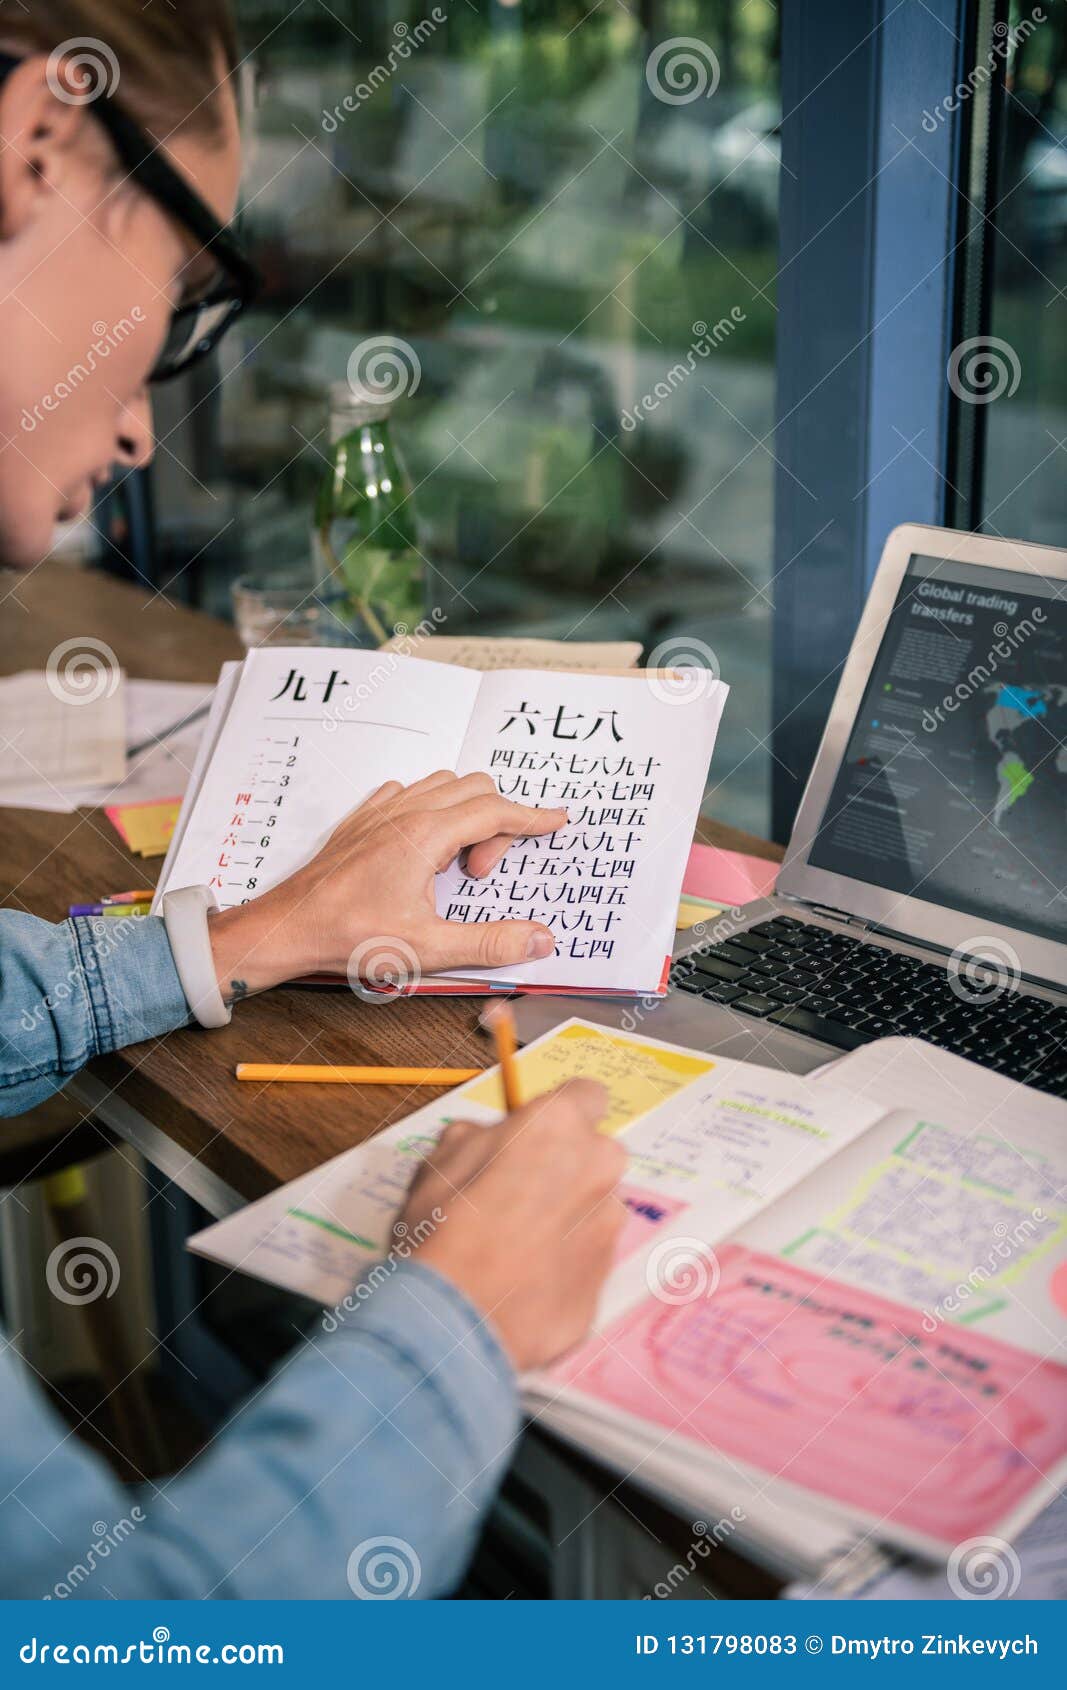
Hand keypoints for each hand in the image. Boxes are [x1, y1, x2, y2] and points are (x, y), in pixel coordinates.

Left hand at [207, 771, 564, 999]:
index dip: (532, 817)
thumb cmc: (348, 937)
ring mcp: (380, 812)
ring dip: (463, 815)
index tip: (557, 820)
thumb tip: (538, 938)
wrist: (287, 929)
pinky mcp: (361, 820)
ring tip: (454, 866)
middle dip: (496, 825)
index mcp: (425, 835)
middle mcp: (404, 812)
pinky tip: (423, 847)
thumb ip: (489, 942)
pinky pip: (408, 794)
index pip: (495, 811)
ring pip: (442, 785)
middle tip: (481, 876)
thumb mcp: (427, 949)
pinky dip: (430, 810)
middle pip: (474, 790)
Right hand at [399, 1080, 626, 1370]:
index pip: (586, 1095)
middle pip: (594, 1156)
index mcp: (559, 1127)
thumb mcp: (439, 1160)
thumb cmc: (441, 1231)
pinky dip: (562, 1269)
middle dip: (564, 1169)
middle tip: (516, 1197)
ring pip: (593, 1212)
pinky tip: (521, 1284)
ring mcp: (608, 1230)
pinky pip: (585, 1264)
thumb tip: (490, 1138)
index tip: (536, 1135)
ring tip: (515, 1251)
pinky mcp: (604, 1283)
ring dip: (566, 1222)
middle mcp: (599, 1170)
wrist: (451, 1321)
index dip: (559, 1114)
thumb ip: (479, 1136)